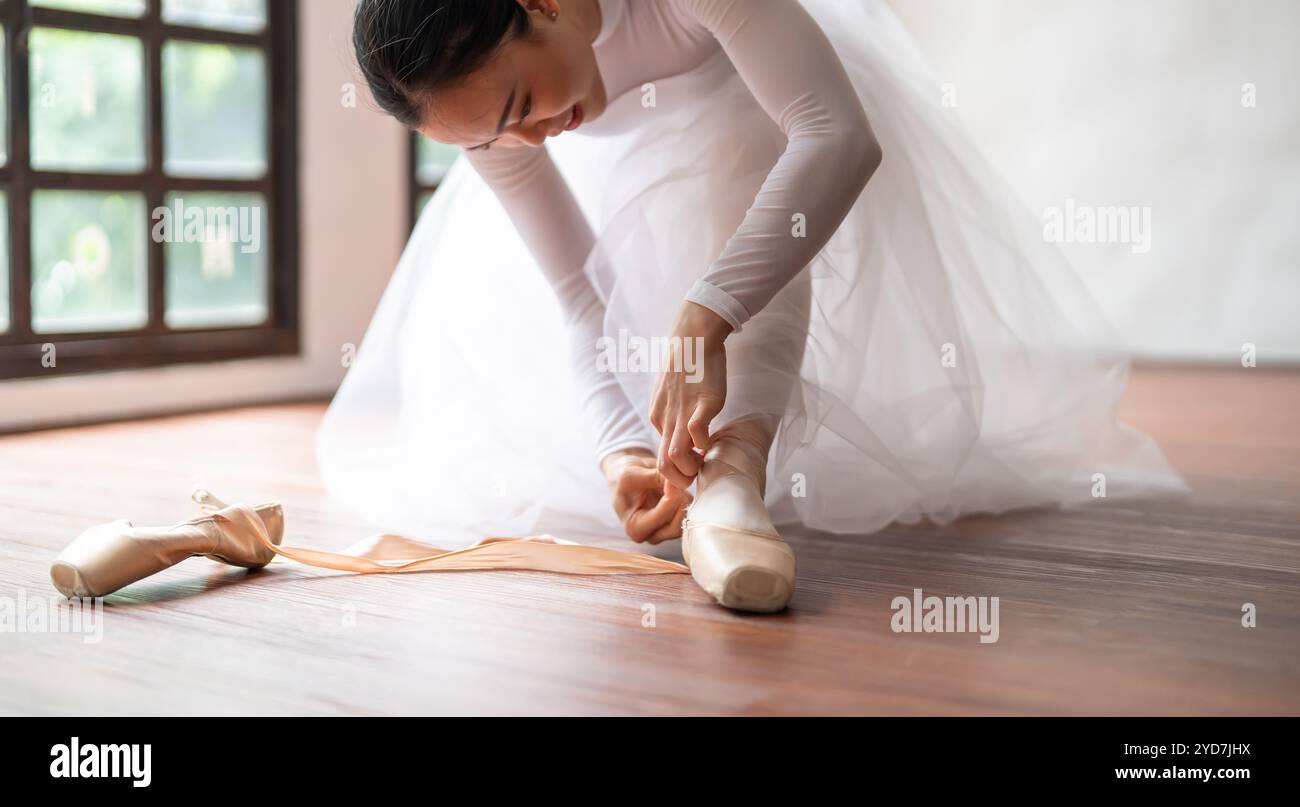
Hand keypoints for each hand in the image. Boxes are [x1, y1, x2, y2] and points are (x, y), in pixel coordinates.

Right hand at [602, 449, 691, 543]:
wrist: (626, 479)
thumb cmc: (623, 479)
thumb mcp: (630, 475)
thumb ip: (654, 478)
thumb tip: (677, 481)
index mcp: (635, 528)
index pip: (663, 516)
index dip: (672, 496)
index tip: (671, 479)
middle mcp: (651, 535)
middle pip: (678, 524)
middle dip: (679, 499)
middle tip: (674, 480)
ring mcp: (665, 532)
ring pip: (686, 520)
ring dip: (684, 498)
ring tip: (673, 482)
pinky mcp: (675, 523)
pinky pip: (690, 514)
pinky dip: (687, 498)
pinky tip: (678, 486)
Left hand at [649, 302, 732, 488]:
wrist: (693, 337)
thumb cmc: (688, 363)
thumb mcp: (673, 393)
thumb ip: (674, 413)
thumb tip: (687, 432)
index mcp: (657, 417)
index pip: (661, 456)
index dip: (676, 470)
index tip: (690, 469)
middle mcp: (665, 419)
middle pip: (663, 465)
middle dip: (680, 480)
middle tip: (696, 476)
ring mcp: (682, 413)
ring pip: (675, 456)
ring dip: (691, 469)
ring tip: (703, 463)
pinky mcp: (702, 404)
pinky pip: (697, 435)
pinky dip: (704, 446)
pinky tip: (711, 440)